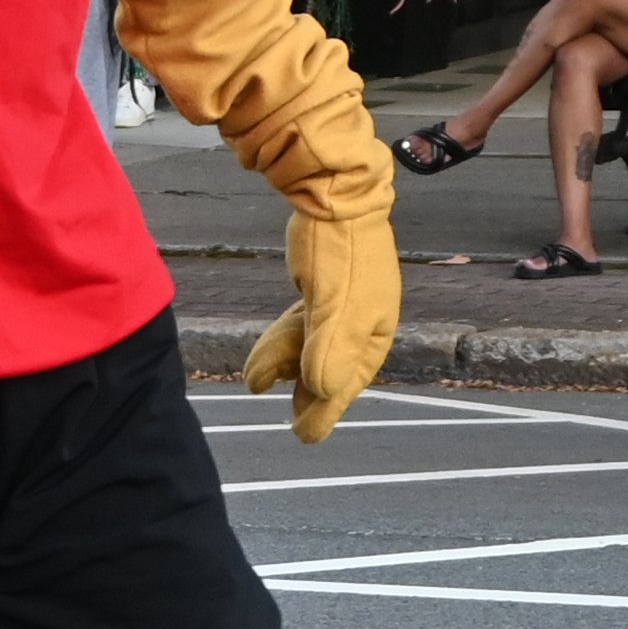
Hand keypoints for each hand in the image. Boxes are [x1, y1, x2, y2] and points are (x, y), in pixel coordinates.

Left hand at [241, 205, 399, 446]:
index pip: (350, 380)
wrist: (330, 193)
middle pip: (331, 368)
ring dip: (282, 366)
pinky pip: (299, 327)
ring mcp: (338, 305)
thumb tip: (323, 392)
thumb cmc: (341, 250)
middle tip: (292, 427)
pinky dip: (281, 344)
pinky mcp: (318, 289)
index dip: (327, 410)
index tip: (306, 435)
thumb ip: (330, 347)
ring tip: (253, 381)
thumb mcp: (336, 302)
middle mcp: (360, 321)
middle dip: (308, 396)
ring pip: (309, 347)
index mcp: (374, 328)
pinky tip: (261, 363)